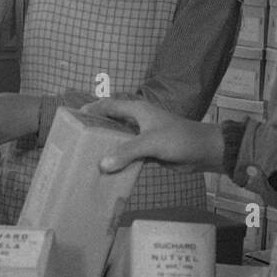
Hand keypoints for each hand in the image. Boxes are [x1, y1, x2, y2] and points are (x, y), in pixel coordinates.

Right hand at [82, 98, 224, 174]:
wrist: (203, 151)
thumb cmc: (178, 138)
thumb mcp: (151, 142)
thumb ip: (127, 152)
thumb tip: (102, 164)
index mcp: (137, 110)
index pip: (109, 105)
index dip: (91, 109)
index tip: (73, 118)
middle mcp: (138, 121)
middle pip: (111, 123)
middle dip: (95, 130)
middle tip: (75, 141)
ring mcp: (143, 136)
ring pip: (119, 140)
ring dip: (106, 148)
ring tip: (85, 158)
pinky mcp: (148, 151)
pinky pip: (128, 155)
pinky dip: (118, 160)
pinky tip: (107, 171)